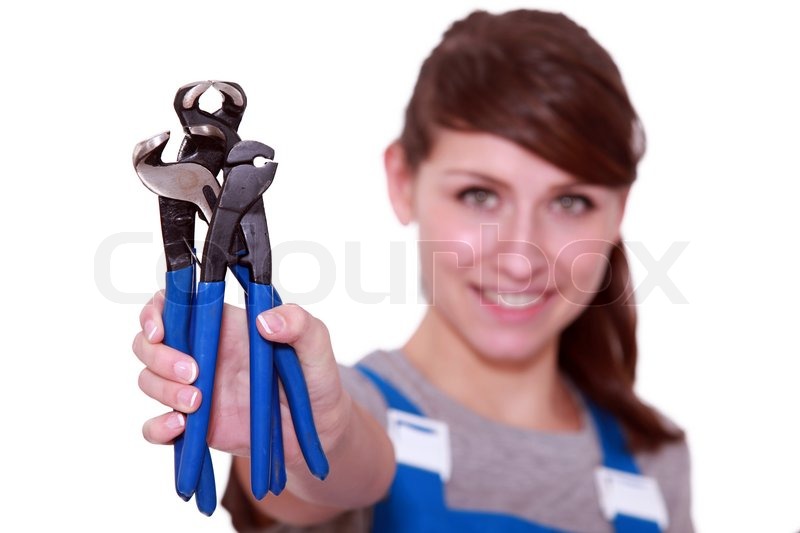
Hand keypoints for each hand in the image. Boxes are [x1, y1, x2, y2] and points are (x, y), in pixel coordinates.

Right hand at [132, 291, 350, 463]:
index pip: (172, 304)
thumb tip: (265, 321)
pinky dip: (158, 427)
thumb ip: (300, 324)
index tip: (160, 328)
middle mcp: (202, 353)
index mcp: (224, 325)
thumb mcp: (317, 345)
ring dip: (163, 389)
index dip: (155, 311)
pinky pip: (156, 426)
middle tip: (194, 372)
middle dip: (159, 355)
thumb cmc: (315, 379)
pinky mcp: (194, 424)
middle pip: (148, 343)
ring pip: (148, 380)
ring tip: (198, 403)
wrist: (318, 430)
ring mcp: (194, 388)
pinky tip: (181, 427)